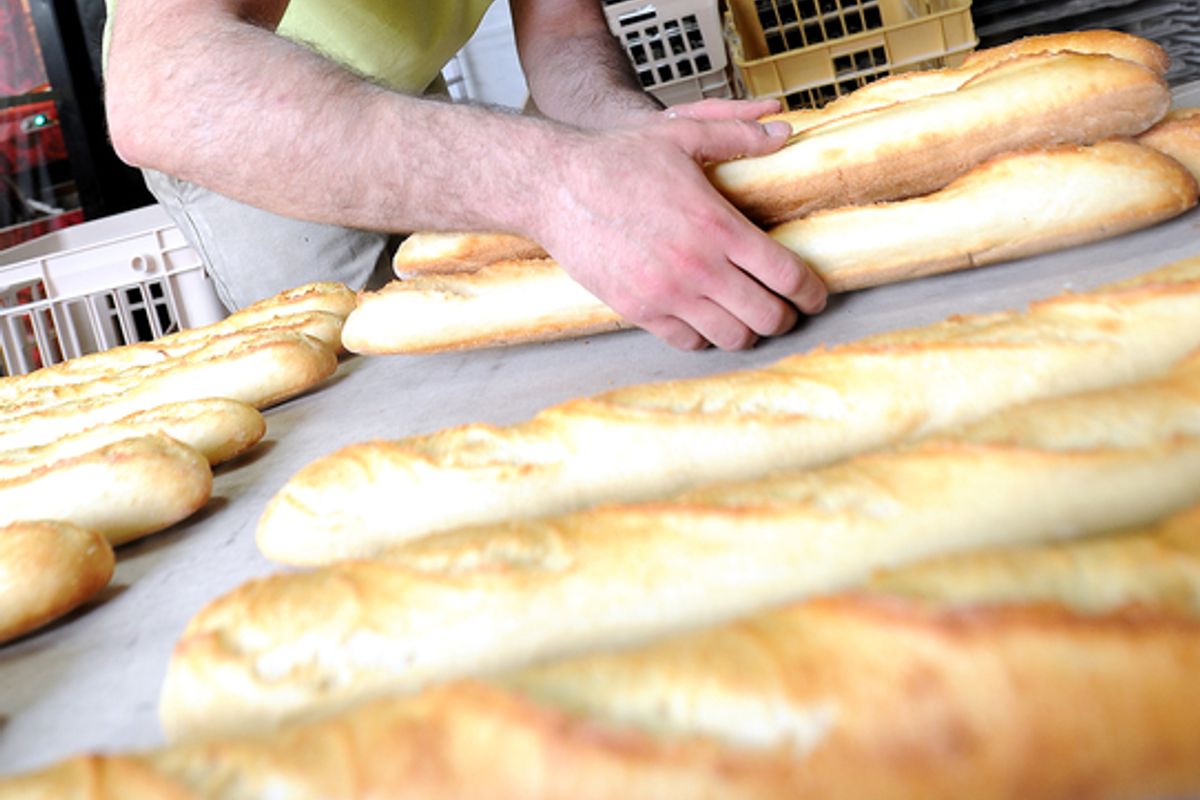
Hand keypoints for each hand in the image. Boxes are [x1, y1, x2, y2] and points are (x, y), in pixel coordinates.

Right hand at [534, 98, 826, 349]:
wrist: (555, 186)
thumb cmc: (617, 159)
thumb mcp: (681, 136)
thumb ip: (737, 135)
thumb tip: (782, 132)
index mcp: (718, 225)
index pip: (786, 275)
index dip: (812, 293)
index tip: (815, 296)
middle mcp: (699, 267)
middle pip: (767, 316)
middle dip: (785, 317)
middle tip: (786, 310)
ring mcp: (668, 294)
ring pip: (731, 337)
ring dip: (747, 331)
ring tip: (747, 318)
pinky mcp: (639, 310)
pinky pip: (688, 342)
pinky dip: (705, 337)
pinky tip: (706, 320)